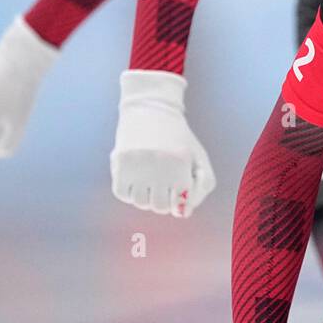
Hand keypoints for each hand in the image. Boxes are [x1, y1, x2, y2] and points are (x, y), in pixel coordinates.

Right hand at [110, 70, 214, 216]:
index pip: (182, 204)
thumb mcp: (199, 158)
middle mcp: (159, 164)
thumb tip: (183, 213)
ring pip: (141, 203)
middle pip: (161, 207)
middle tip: (163, 182)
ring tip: (149, 178)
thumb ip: (202, 187)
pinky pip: (122, 194)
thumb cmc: (178, 139)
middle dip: (163, 199)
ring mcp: (138, 163)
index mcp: (181, 162)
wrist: (150, 109)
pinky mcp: (120, 162)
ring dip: (146, 196)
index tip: (179, 185)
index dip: (180, 198)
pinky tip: (135, 177)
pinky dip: (129, 191)